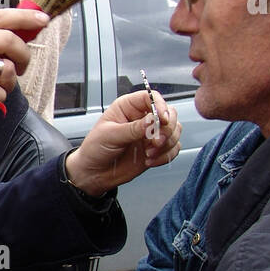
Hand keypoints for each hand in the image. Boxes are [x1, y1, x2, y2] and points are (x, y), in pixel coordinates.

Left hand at [65, 90, 181, 195]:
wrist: (94, 173)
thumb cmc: (95, 149)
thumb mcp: (110, 136)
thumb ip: (132, 128)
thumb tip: (151, 120)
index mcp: (128, 107)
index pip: (151, 97)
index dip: (160, 106)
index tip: (162, 119)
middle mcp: (142, 118)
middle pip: (169, 113)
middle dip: (167, 129)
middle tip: (156, 142)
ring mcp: (151, 134)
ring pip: (174, 131)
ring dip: (166, 144)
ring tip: (149, 154)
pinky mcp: (155, 149)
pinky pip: (173, 148)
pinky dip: (166, 155)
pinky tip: (150, 161)